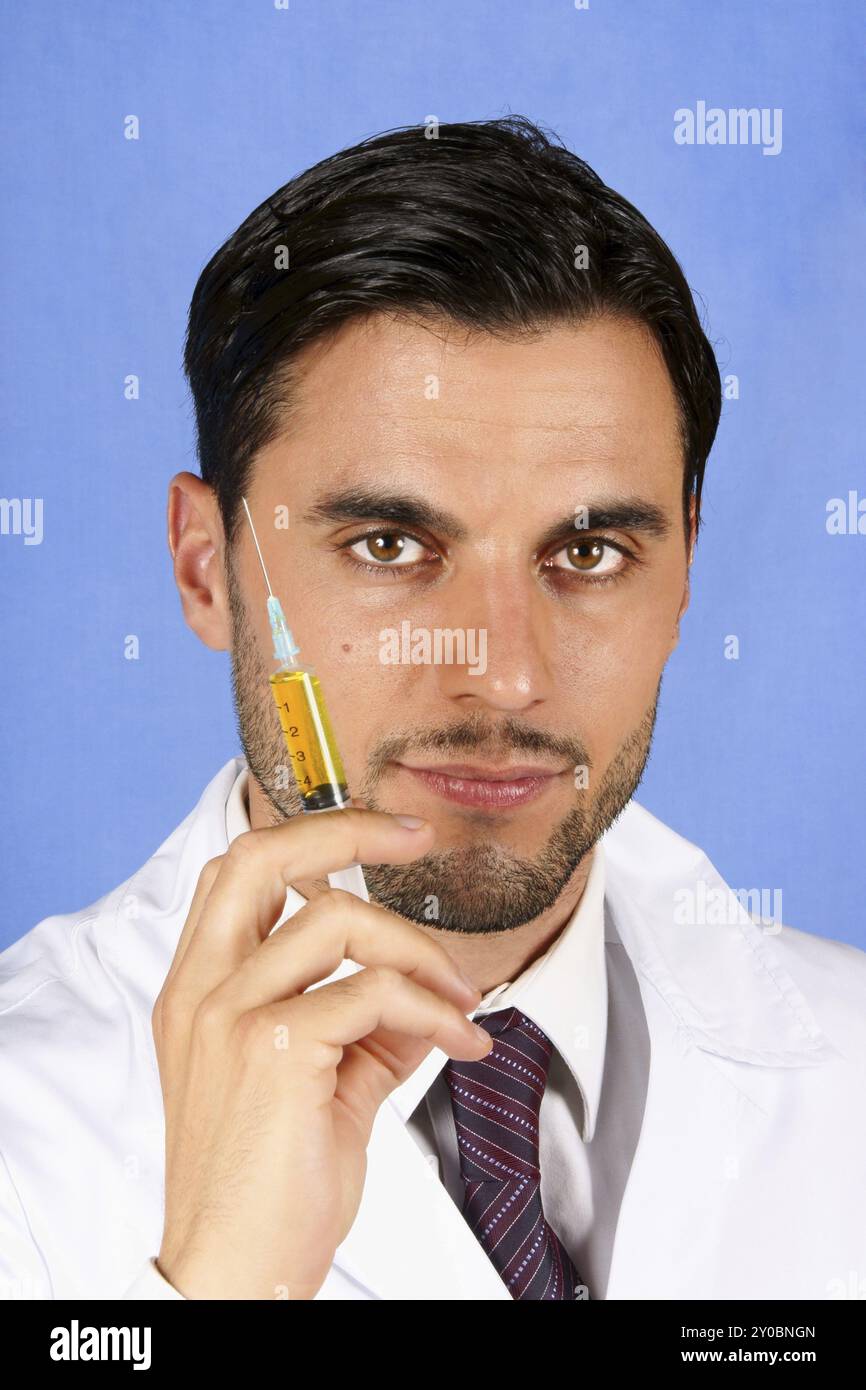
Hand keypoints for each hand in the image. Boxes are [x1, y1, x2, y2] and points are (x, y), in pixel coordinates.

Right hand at [151, 809, 490, 1298]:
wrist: (237, 1275)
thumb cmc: (268, 1189)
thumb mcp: (320, 1087)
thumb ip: (365, 1028)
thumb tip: (427, 994)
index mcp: (197, 991)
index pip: (239, 873)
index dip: (310, 836)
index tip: (382, 833)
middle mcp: (202, 991)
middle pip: (260, 856)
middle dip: (345, 829)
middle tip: (413, 835)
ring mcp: (231, 1014)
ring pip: (340, 919)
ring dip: (420, 950)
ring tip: (461, 998)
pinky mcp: (275, 1046)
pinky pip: (379, 994)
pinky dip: (436, 1011)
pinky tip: (461, 1040)